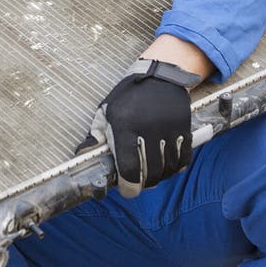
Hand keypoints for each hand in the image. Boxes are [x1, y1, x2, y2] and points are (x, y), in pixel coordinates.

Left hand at [78, 60, 199, 198]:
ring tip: (151, 175)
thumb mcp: (106, 111)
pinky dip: (176, 168)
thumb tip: (81, 155)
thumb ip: (95, 136)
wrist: (159, 77)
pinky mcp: (184, 129)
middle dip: (143, 184)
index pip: (129, 167)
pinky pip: (184, 159)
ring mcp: (168, 129)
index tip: (127, 190)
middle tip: (137, 184)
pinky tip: (167, 167)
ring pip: (167, 168)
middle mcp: (148, 128)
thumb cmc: (129, 96)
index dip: (128, 186)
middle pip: (150, 172)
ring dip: (159, 177)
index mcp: (125, 125)